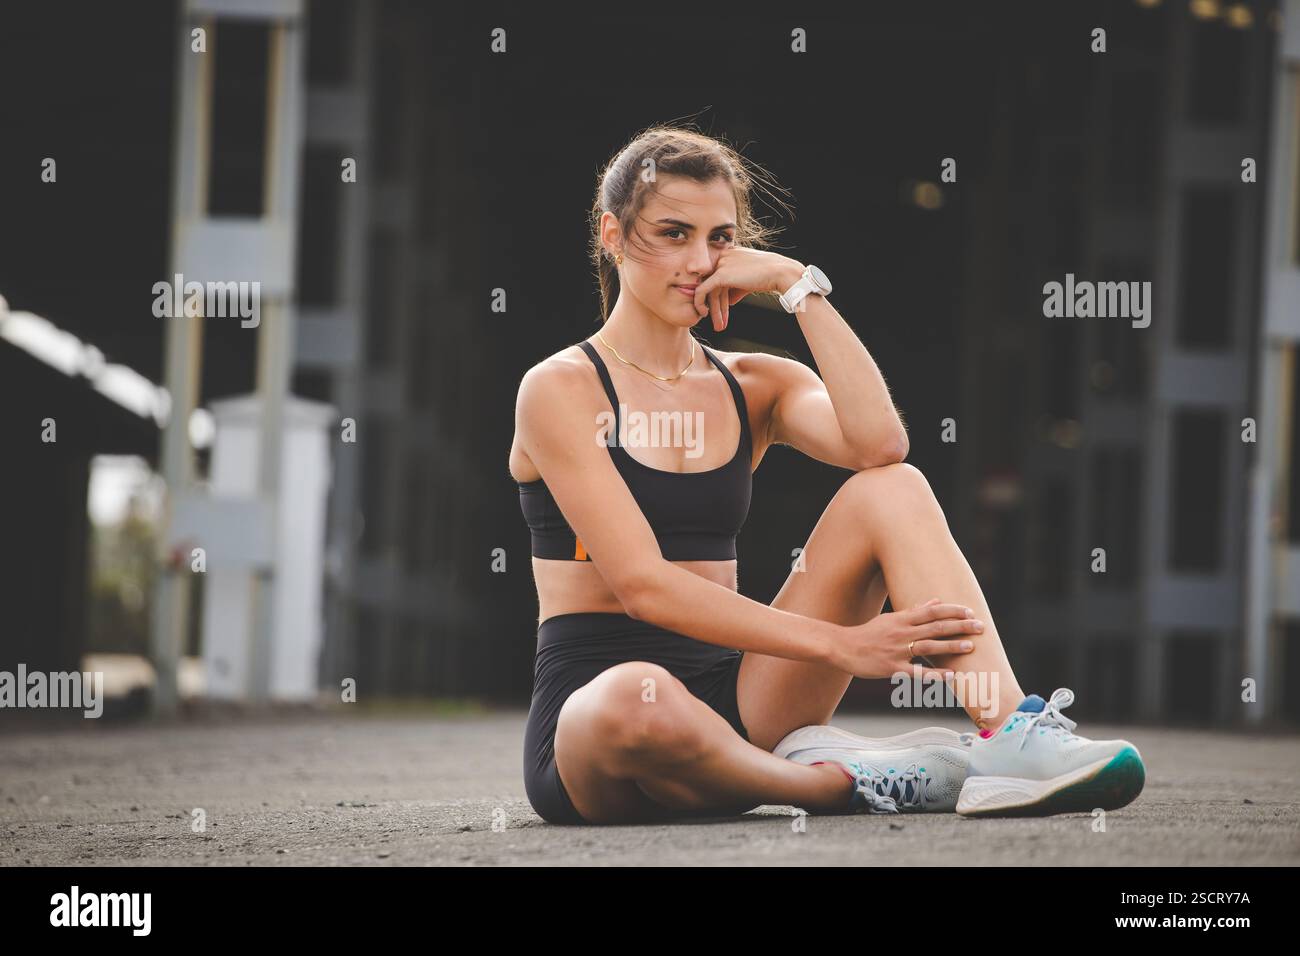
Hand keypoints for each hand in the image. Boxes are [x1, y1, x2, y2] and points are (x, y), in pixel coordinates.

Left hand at [692, 248, 803, 331]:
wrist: (780, 273)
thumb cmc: (769, 276)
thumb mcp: (748, 282)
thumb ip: (736, 289)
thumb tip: (727, 302)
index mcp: (730, 253)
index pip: (719, 277)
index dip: (720, 297)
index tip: (724, 313)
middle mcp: (723, 256)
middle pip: (713, 284)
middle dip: (716, 306)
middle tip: (718, 323)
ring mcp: (720, 264)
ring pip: (709, 290)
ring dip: (713, 310)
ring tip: (718, 326)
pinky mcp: (719, 274)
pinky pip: (702, 290)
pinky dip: (700, 303)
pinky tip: (704, 314)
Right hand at [826, 598, 983, 679]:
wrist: (843, 647)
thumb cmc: (868, 633)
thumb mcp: (890, 618)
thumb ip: (914, 611)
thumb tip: (935, 602)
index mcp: (902, 619)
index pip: (932, 611)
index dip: (952, 611)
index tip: (970, 612)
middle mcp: (901, 632)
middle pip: (935, 627)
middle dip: (959, 626)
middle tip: (980, 627)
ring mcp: (897, 650)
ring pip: (928, 646)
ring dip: (950, 646)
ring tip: (970, 647)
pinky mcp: (892, 668)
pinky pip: (916, 672)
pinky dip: (935, 674)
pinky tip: (950, 675)